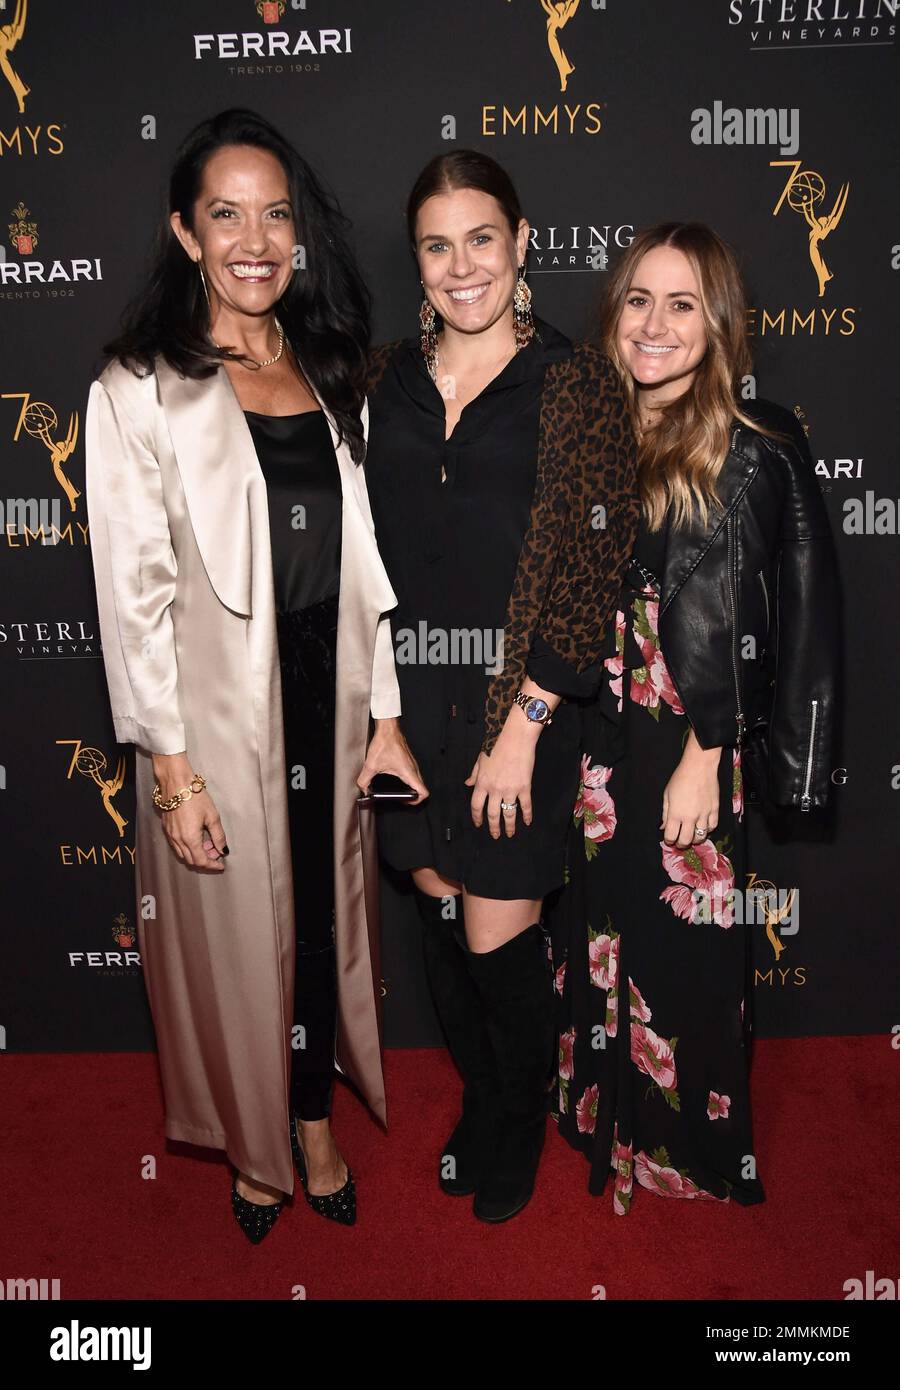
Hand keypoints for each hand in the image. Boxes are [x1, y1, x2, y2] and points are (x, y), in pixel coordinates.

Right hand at [152, 754, 227, 870]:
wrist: (176, 783)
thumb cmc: (195, 797)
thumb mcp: (212, 816)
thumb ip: (218, 836)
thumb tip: (223, 850)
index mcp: (190, 838)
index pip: (201, 861)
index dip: (212, 865)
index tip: (221, 865)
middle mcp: (177, 840)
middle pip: (191, 860)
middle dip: (205, 860)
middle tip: (216, 851)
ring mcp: (170, 835)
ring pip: (183, 854)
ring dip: (196, 854)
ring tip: (208, 843)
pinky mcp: (166, 829)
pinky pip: (177, 846)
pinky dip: (188, 847)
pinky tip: (196, 837)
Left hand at [357, 718, 428, 803]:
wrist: (388, 728)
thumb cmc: (384, 742)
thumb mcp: (371, 764)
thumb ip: (365, 780)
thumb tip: (364, 789)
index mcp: (408, 772)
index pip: (423, 792)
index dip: (417, 801)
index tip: (407, 802)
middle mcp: (413, 769)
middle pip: (421, 788)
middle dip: (413, 797)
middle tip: (402, 799)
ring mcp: (413, 764)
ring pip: (418, 781)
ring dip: (412, 788)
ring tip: (401, 792)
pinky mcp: (409, 760)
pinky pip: (414, 774)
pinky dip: (409, 780)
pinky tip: (398, 779)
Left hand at [466, 712, 538, 839]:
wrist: (516, 738)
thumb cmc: (497, 745)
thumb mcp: (481, 759)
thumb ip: (475, 774)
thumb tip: (468, 783)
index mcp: (482, 782)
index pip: (476, 805)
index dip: (477, 817)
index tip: (479, 824)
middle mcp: (495, 789)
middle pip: (492, 814)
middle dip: (493, 827)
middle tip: (495, 835)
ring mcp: (510, 790)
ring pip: (508, 814)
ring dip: (509, 826)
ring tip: (509, 834)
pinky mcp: (524, 787)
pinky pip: (525, 806)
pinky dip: (527, 815)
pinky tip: (527, 822)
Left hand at [661, 730, 721, 848]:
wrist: (699, 767)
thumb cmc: (680, 778)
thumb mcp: (667, 794)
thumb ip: (665, 813)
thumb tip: (663, 827)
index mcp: (676, 814)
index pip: (671, 836)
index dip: (668, 841)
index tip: (669, 839)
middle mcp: (690, 817)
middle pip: (686, 841)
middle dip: (681, 844)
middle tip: (679, 842)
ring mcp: (704, 815)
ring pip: (700, 837)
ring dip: (695, 839)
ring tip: (692, 836)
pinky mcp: (715, 810)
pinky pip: (712, 827)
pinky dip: (707, 830)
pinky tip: (703, 827)